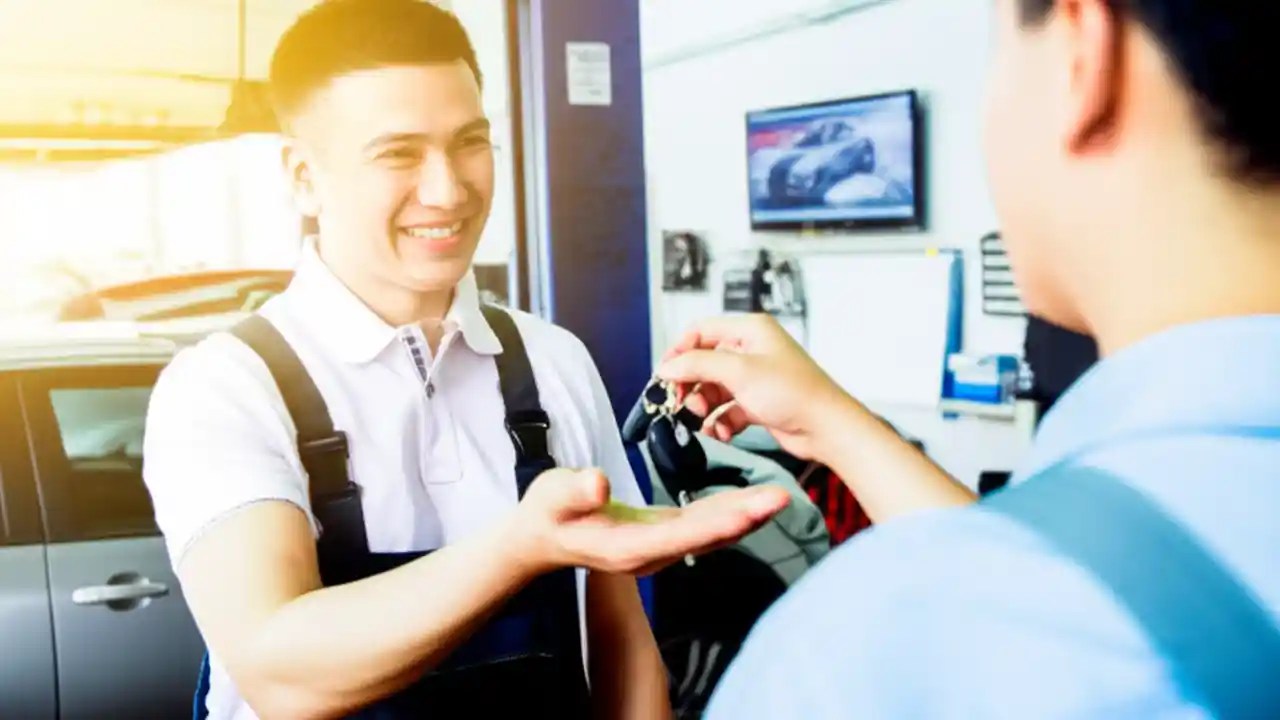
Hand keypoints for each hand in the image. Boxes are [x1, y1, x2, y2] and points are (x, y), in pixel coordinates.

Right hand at [512, 468, 788, 575]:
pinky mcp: (662, 536)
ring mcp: (658, 547)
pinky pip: (702, 526)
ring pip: (709, 532)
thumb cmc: (546, 514)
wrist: (540, 538)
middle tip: (782, 497)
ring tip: (778, 497)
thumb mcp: (551, 496)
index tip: (751, 509)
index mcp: (628, 546)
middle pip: (706, 536)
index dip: (719, 522)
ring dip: (744, 515)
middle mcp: (650, 553)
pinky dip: (728, 513)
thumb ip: (575, 490)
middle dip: (745, 518)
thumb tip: (599, 483)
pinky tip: (749, 502)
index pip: (682, 535)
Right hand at [656, 313, 859, 460]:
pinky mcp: (757, 403)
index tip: (663, 375)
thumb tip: (666, 366)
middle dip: (690, 385)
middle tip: (679, 403)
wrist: (826, 428)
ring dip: (703, 406)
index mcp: (749, 331)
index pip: (701, 331)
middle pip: (704, 363)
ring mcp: (754, 378)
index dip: (679, 352)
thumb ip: (698, 365)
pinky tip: (720, 433)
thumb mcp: (739, 372)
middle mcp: (751, 351)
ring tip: (701, 420)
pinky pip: (726, 410)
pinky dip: (719, 422)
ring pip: (713, 389)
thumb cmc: (793, 393)